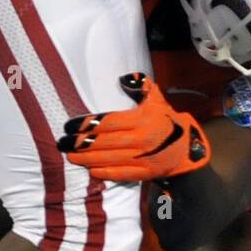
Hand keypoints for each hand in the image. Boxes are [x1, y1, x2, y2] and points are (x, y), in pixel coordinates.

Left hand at [57, 73, 210, 181]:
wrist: (188, 149)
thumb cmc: (167, 121)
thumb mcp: (157, 100)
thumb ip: (141, 86)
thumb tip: (124, 77)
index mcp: (142, 119)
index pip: (108, 122)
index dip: (86, 124)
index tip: (69, 126)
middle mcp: (142, 139)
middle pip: (104, 142)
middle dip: (80, 143)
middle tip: (62, 143)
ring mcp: (143, 158)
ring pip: (109, 158)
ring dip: (87, 158)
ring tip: (70, 156)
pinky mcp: (145, 173)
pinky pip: (121, 173)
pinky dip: (105, 173)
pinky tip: (91, 171)